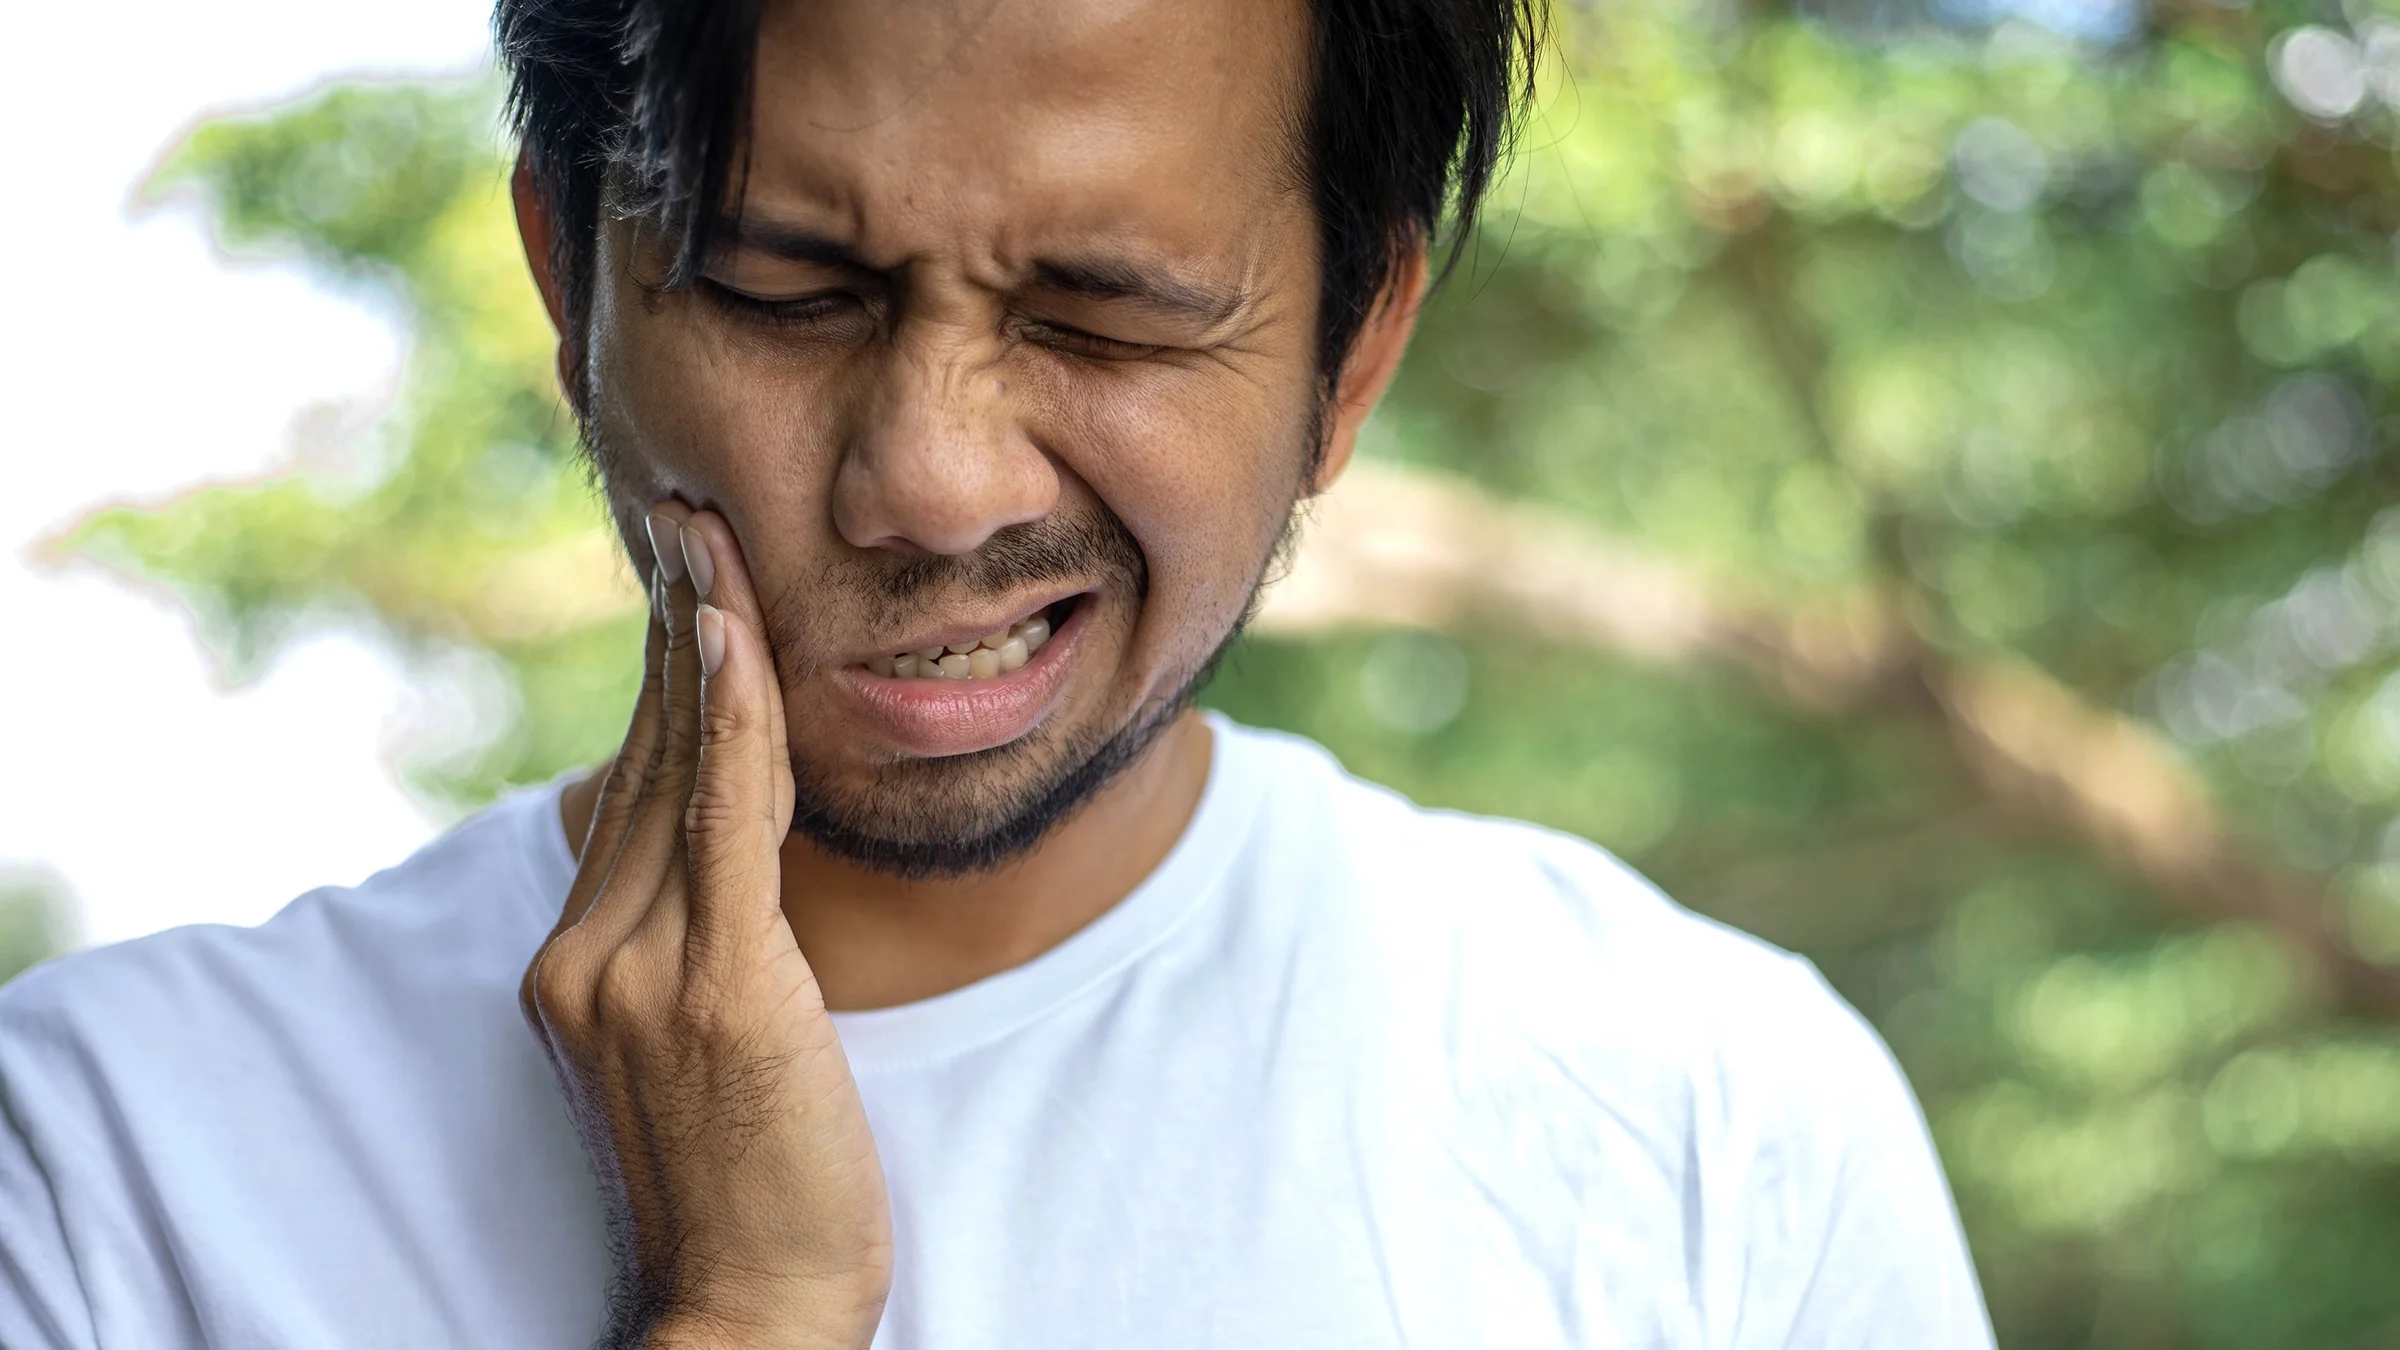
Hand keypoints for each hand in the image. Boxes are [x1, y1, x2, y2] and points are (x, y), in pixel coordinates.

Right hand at [522, 501, 892, 1349]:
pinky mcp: (712, 988)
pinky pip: (723, 819)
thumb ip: (699, 939)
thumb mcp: (705, 1046)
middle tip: (694, 515)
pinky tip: (734, 632)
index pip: (630, 787)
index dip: (659, 676)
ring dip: (699, 638)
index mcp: (577, 963)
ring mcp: (636, 969)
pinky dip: (728, 715)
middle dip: (674, 627)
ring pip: (677, 767)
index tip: (686, 580)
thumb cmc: (753, 1185)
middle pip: (643, 756)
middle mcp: (585, 952)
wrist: (748, 1312)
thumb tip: (741, 844)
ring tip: (712, 536)